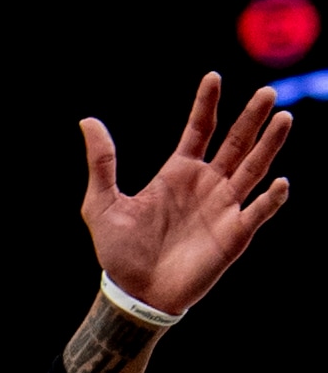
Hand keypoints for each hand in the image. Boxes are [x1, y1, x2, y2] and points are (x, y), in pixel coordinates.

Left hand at [79, 75, 290, 316]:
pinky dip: (271, 199)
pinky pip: (258, 212)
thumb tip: (87, 121)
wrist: (134, 295)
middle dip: (251, 117)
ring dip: (269, 145)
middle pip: (236, 142)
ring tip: (284, 118)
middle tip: (267, 92)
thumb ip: (102, 163)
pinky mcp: (234, 234)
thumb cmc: (119, 253)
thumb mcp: (102, 205)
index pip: (199, 129)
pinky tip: (280, 183)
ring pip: (253, 169)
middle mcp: (206, 184)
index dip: (206, 104)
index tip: (213, 77)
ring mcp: (223, 208)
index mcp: (178, 173)